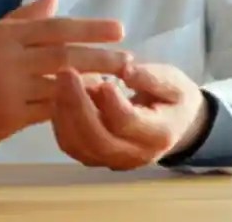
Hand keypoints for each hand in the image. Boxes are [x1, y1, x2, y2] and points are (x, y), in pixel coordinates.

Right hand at [0, 0, 129, 155]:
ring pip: (61, 84)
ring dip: (92, 85)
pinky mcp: (8, 116)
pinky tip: (90, 106)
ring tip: (117, 84)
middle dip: (100, 56)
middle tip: (128, 58)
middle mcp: (7, 58)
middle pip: (64, 54)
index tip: (118, 29)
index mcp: (3, 34)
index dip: (89, 27)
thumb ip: (23, 18)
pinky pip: (49, 111)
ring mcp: (8, 88)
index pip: (54, 26)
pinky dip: (72, 107)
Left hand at [52, 63, 208, 169]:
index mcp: (158, 134)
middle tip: (66, 73)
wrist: (174, 126)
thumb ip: (151, 78)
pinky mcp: (94, 157)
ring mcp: (112, 160)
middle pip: (98, 139)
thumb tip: (125, 69)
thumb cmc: (173, 100)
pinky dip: (60, 120)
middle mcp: (134, 154)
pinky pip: (70, 144)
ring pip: (79, 146)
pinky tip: (57, 94)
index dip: (112, 104)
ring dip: (64, 113)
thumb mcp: (174, 83)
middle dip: (77, 106)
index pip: (129, 124)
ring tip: (59, 80)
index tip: (102, 80)